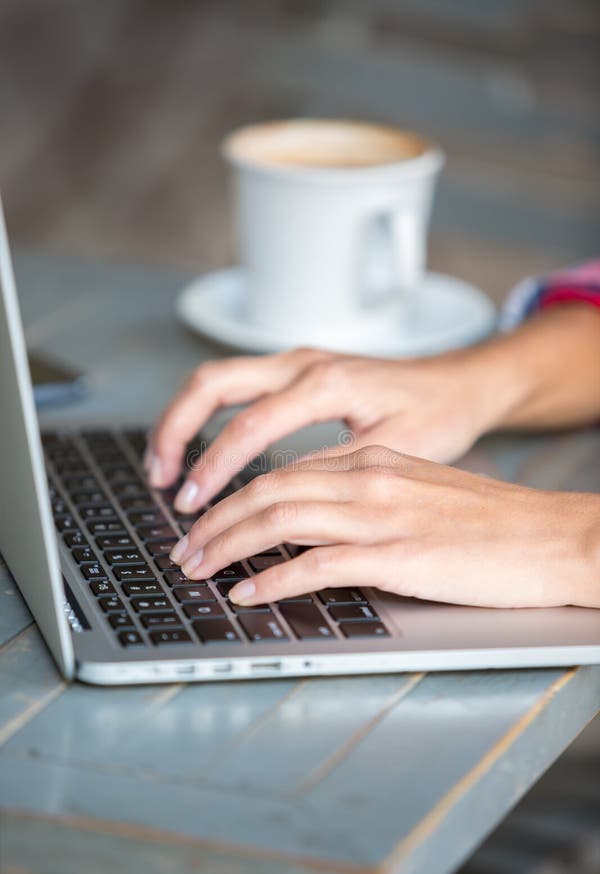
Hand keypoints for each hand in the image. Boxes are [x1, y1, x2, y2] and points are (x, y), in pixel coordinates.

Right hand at [147, 346, 509, 511]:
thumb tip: (275, 498)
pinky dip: (205, 413)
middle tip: (162, 480)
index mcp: (328, 382)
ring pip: (216, 377)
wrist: (458, 384)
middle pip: (213, 383)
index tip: (195, 505)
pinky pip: (234, 383)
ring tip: (164, 465)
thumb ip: (331, 469)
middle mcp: (304, 362)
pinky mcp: (296, 369)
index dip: (216, 466)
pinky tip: (197, 447)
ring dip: (182, 418)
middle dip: (176, 429)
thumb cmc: (436, 415)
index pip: (251, 424)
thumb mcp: (391, 450)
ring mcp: (296, 360)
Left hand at [169, 445, 599, 609]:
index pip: (283, 473)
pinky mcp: (401, 555)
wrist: (554, 535)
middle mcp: (372, 478)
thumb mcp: (419, 492)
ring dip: (228, 545)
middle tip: (182, 550)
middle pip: (269, 491)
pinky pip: (319, 564)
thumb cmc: (492, 522)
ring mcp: (385, 515)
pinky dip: (273, 579)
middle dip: (214, 521)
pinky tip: (248, 592)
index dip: (232, 498)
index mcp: (375, 460)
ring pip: (281, 519)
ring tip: (196, 569)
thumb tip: (312, 527)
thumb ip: (365, 499)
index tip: (203, 522)